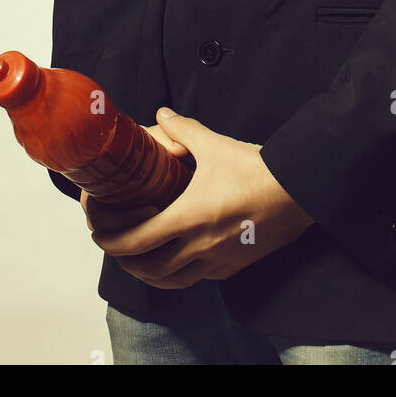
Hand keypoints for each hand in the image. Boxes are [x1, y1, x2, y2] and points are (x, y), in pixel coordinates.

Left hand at [89, 108, 314, 288]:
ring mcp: (216, 261)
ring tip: (138, 257)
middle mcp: (199, 247)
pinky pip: (197, 279)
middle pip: (146, 268)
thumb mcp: (215, 145)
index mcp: (188, 218)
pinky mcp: (233, 267)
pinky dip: (178, 274)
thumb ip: (183, 130)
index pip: (135, 241)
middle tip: (113, 241)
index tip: (97, 228)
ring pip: (171, 282)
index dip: (109, 239)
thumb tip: (162, 115)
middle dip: (123, 259)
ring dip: (148, 273)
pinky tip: (177, 258)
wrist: (299, 191)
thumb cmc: (257, 169)